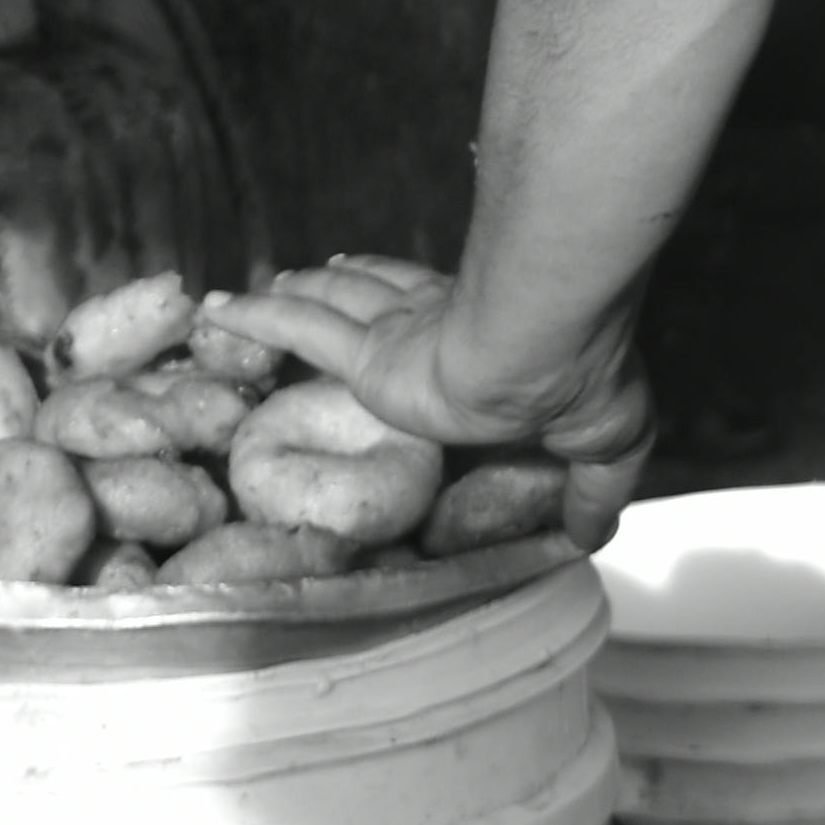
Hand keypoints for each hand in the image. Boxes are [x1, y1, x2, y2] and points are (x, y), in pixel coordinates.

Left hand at [201, 258, 656, 538]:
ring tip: (259, 292)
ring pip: (329, 304)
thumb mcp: (607, 446)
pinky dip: (256, 318)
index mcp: (485, 342)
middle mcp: (434, 324)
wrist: (548, 352)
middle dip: (336, 289)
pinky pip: (299, 329)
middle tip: (298, 283)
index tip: (375, 300)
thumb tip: (589, 541)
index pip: (432, 311)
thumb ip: (591, 493)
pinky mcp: (365, 355)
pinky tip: (217, 308)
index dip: (401, 298)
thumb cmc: (580, 385)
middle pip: (369, 297)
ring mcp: (395, 335)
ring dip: (291, 294)